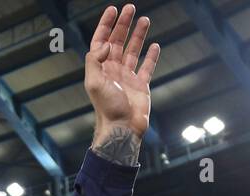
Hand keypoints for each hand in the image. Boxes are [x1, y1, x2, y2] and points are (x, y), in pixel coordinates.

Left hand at [85, 5, 159, 157]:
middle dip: (123, 25)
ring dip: (138, 35)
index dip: (106, 25)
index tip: (113, 10)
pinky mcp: (141, 86)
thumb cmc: (107, 108)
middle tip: (130, 8)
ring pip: (133, 51)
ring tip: (145, 19)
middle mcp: (113, 71)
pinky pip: (147, 67)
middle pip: (118, 42)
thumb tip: (106, 43)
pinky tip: (155, 45)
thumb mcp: (94, 82)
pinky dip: (151, 56)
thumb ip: (95, 60)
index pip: (101, 41)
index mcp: (101, 68)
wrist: (122, 128)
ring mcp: (127, 78)